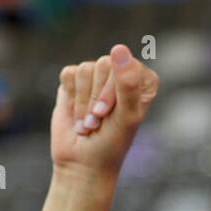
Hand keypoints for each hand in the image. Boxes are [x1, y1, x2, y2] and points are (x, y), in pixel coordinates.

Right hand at [52, 44, 157, 179]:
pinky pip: (68, 73)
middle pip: (105, 64)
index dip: (117, 90)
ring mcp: (95, 79)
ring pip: (85, 68)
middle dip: (98, 96)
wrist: (82, 163)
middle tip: (99, 120)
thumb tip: (119, 47)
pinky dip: (71, 97)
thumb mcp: (126, 117)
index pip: (131, 66)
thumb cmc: (112, 144)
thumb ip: (127, 84)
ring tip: (89, 123)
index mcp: (141, 84)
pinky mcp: (73, 82)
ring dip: (84, 101)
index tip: (114, 112)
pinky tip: (76, 115)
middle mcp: (119, 77)